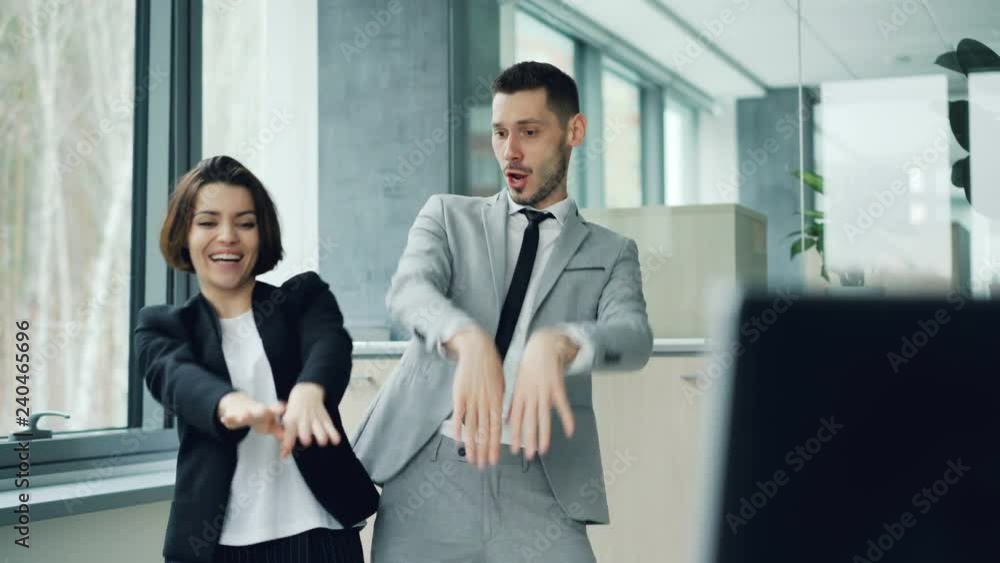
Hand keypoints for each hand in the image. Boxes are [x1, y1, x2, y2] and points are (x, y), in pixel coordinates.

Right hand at [218, 391, 281, 436]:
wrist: (240, 405)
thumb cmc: (260, 417)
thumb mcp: (270, 424)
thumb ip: (279, 431)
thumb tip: (287, 440)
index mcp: (268, 413)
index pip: (275, 410)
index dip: (279, 409)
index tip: (284, 407)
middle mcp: (257, 411)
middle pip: (261, 411)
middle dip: (263, 411)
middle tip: (266, 411)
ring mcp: (245, 412)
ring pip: (245, 414)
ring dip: (245, 415)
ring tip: (244, 416)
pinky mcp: (233, 416)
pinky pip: (230, 418)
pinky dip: (228, 419)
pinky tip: (224, 419)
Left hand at [279, 382, 340, 457]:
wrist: (307, 393)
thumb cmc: (295, 410)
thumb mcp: (286, 418)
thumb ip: (286, 435)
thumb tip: (284, 453)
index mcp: (291, 420)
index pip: (288, 433)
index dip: (286, 445)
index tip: (285, 454)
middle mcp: (304, 420)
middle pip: (305, 431)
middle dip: (306, 438)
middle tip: (306, 441)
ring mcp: (316, 419)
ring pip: (320, 429)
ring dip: (321, 436)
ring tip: (322, 441)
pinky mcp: (325, 419)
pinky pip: (331, 427)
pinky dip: (334, 435)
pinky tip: (335, 440)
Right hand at [447, 325, 503, 468]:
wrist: (478, 348)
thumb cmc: (491, 366)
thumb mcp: (502, 383)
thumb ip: (501, 401)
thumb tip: (502, 417)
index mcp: (498, 400)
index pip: (497, 428)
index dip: (495, 445)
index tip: (495, 459)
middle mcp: (485, 402)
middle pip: (485, 431)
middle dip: (484, 450)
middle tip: (483, 466)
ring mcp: (472, 398)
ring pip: (472, 426)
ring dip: (472, 445)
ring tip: (471, 459)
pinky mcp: (459, 394)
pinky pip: (459, 414)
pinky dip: (458, 428)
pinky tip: (458, 441)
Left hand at [508, 329, 577, 459]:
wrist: (542, 347)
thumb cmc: (528, 366)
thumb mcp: (516, 383)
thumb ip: (513, 402)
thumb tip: (507, 420)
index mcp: (519, 395)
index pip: (516, 419)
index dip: (515, 435)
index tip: (514, 450)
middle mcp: (530, 395)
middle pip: (529, 422)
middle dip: (529, 440)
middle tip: (528, 456)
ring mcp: (544, 392)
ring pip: (544, 417)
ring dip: (544, 435)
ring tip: (543, 449)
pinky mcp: (557, 388)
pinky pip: (563, 406)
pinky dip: (567, 419)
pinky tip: (570, 431)